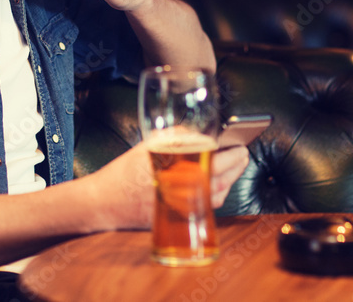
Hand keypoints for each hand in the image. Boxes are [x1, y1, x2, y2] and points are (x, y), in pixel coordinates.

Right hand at [84, 142, 250, 232]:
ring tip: (235, 167)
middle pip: (222, 180)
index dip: (233, 155)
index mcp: (178, 171)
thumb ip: (177, 136)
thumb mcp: (150, 145)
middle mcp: (184, 192)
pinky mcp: (181, 218)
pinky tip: (219, 183)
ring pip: (218, 196)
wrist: (108, 201)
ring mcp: (184, 208)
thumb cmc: (126, 171)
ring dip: (230, 181)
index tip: (240, 146)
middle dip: (237, 166)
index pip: (216, 163)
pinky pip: (207, 207)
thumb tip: (200, 133)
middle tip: (243, 154)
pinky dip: (217, 194)